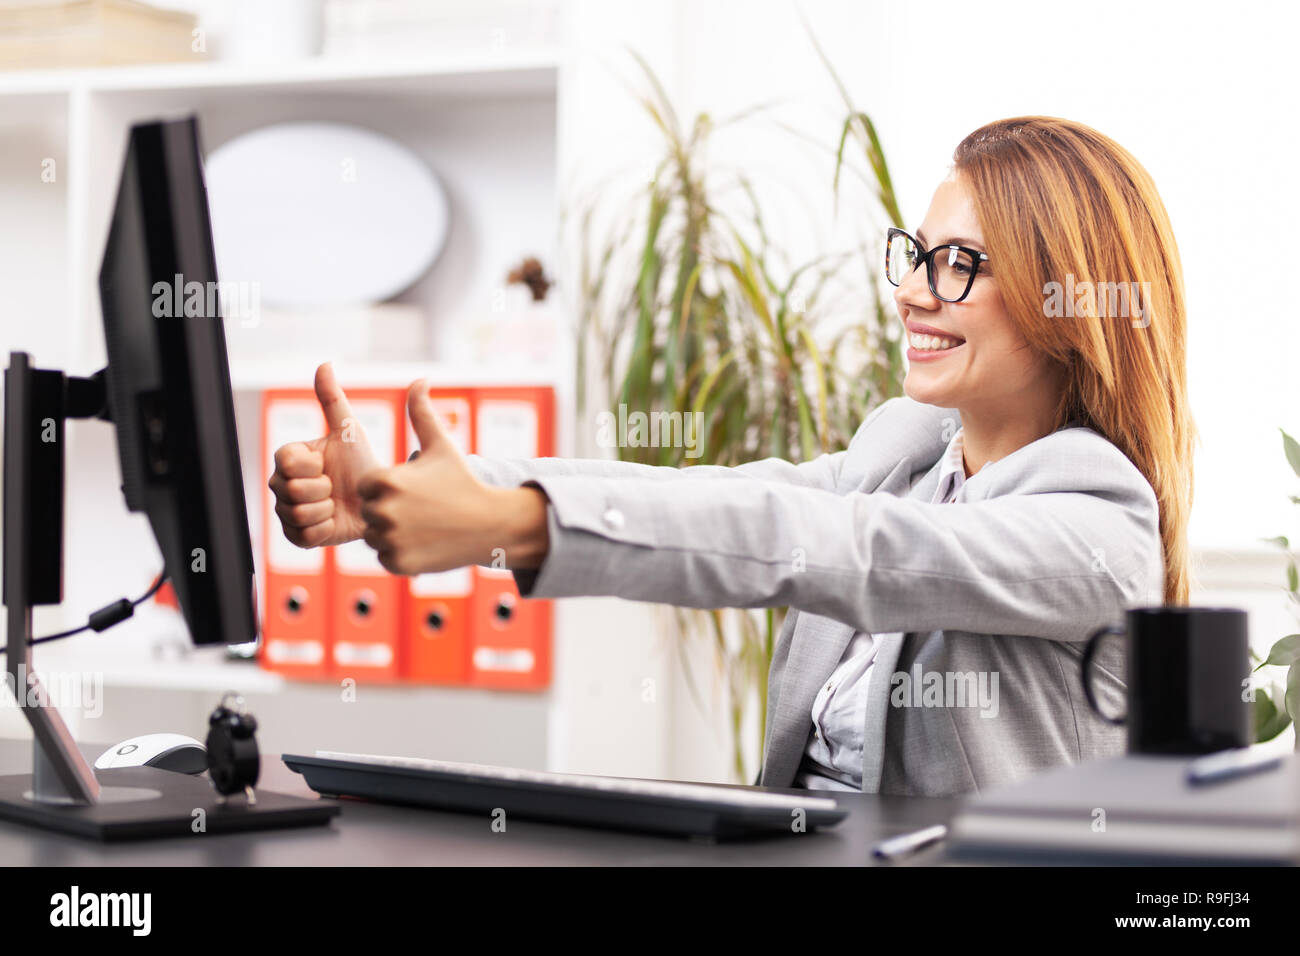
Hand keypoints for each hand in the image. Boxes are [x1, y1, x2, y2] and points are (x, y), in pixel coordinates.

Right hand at [267, 362, 380, 547]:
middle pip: (291, 489)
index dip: (312, 465)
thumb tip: (325, 364)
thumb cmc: (362, 464)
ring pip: (297, 512)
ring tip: (336, 502)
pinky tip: (334, 520)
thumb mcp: (349, 430)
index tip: (327, 464)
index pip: (285, 461)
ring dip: (325, 508)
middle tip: (335, 486)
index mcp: (288, 458)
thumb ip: (332, 400)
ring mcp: (287, 511)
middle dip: (323, 488)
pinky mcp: (297, 537)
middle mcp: (281, 484)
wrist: (377, 501)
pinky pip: (304, 535)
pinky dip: (325, 528)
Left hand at [357, 379, 549, 575]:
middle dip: (390, 511)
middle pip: (370, 512)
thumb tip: (419, 380)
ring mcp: (391, 540)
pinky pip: (385, 557)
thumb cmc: (463, 481)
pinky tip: (425, 542)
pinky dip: (400, 553)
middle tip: (422, 510)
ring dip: (393, 533)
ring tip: (424, 525)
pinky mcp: (398, 564)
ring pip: (375, 536)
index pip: (367, 486)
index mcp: (387, 480)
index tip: (415, 490)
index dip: (389, 487)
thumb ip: (421, 412)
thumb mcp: (442, 444)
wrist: (492, 524)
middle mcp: (384, 511)